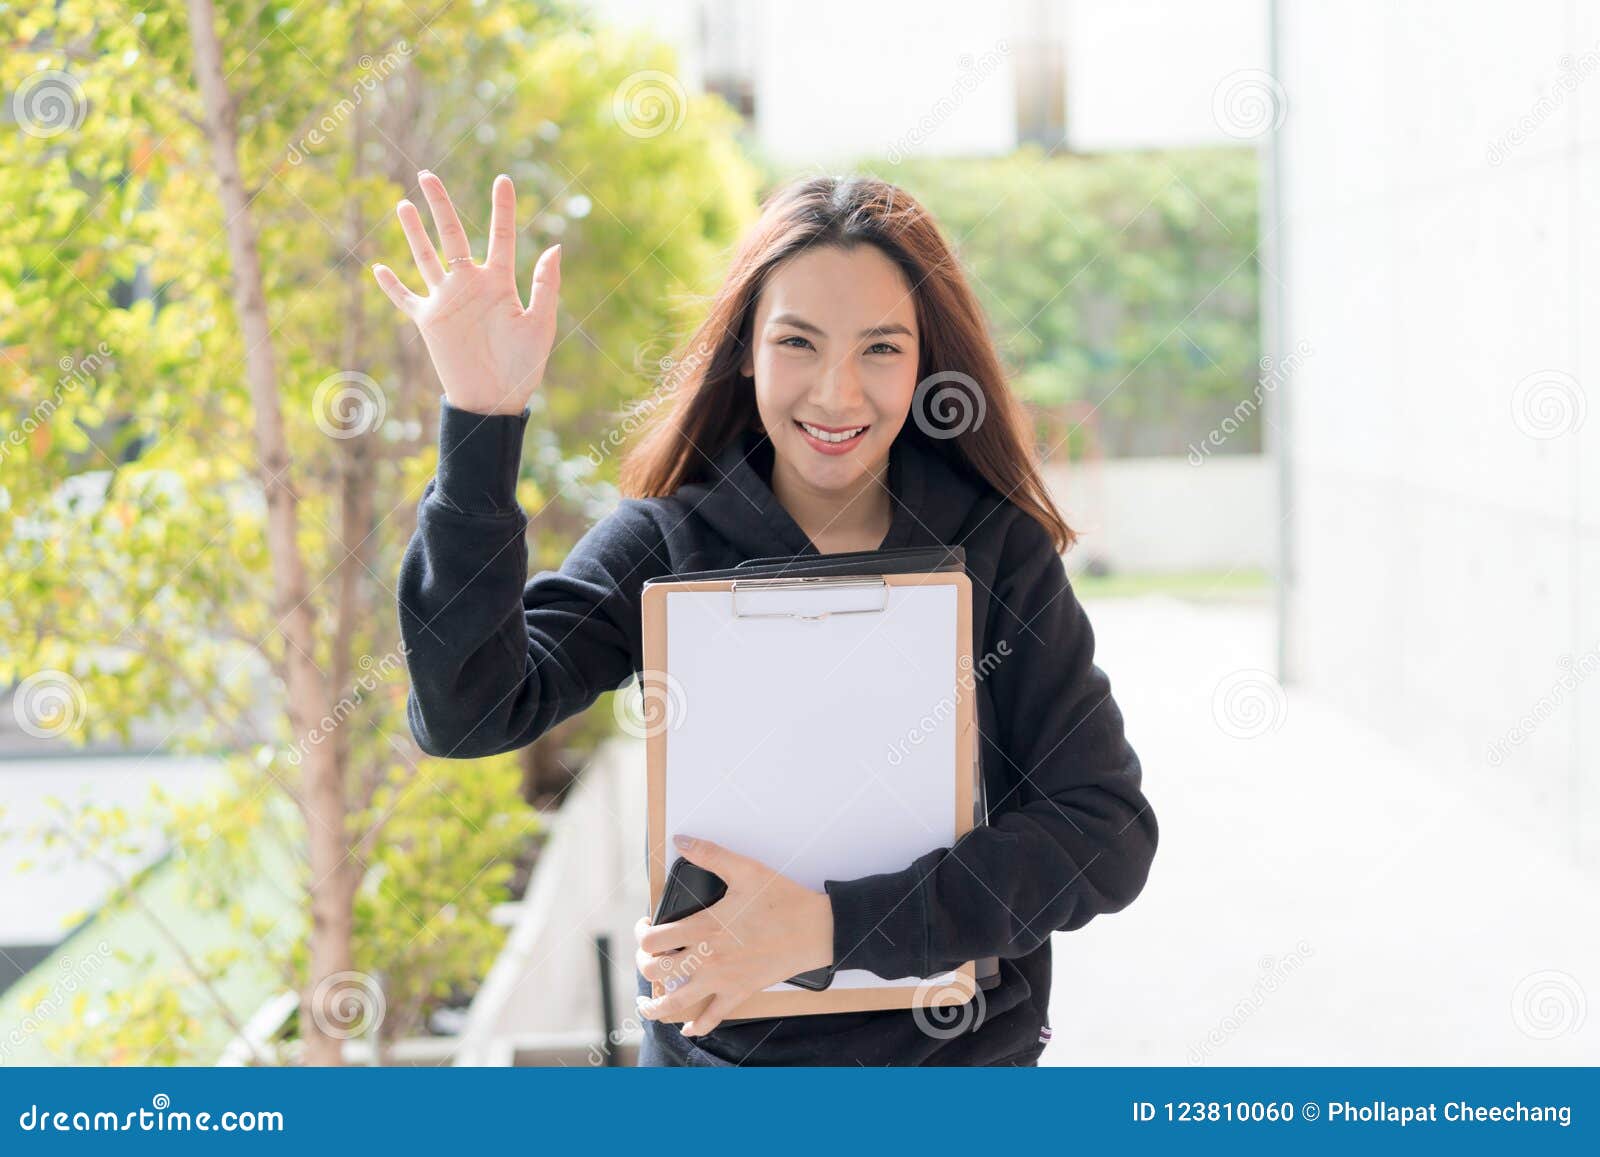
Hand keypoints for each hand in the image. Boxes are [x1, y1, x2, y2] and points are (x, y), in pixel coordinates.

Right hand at [372, 170, 560, 416]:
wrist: (494, 401)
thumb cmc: (523, 367)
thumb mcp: (540, 324)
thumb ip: (546, 285)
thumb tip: (554, 246)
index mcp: (501, 282)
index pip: (501, 235)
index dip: (503, 208)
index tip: (503, 179)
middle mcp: (471, 284)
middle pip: (452, 235)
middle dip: (440, 205)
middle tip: (428, 174)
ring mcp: (447, 301)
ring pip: (425, 258)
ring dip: (413, 233)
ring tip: (404, 204)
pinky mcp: (429, 321)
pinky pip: (406, 299)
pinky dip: (391, 285)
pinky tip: (378, 267)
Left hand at [634, 835, 834, 1036]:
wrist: (815, 929)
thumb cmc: (781, 899)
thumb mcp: (745, 869)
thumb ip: (710, 854)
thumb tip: (681, 840)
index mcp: (704, 927)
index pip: (653, 939)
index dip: (640, 934)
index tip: (645, 927)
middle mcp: (707, 958)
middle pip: (655, 971)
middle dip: (642, 964)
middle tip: (646, 956)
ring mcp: (722, 980)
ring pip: (675, 1003)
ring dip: (654, 1006)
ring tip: (646, 1002)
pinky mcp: (739, 993)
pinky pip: (712, 1019)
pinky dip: (696, 1027)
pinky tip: (688, 1027)